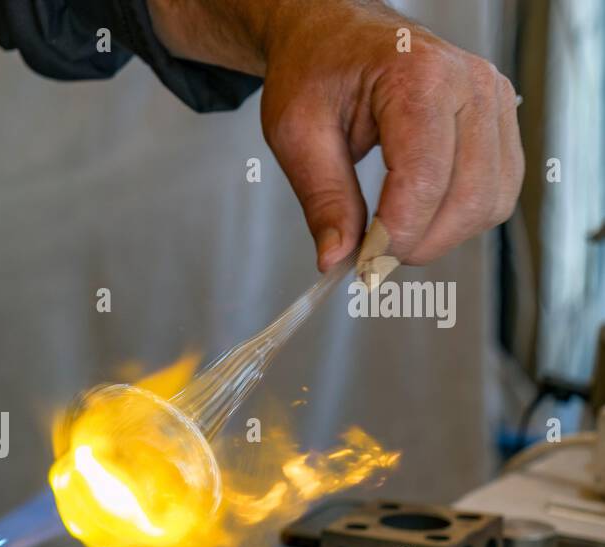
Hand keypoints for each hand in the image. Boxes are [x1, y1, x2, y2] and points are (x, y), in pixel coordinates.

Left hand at [150, 0, 523, 269]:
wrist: (336, 32)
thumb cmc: (316, 69)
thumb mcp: (296, 132)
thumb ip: (322, 198)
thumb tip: (337, 258)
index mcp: (419, 77)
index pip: (425, 177)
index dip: (396, 233)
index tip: (361, 263)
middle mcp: (471, 85)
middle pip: (469, 197)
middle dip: (419, 242)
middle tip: (370, 257)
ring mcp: (494, 102)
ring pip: (490, 202)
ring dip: (441, 236)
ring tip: (390, 234)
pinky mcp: (500, 122)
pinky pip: (496, 192)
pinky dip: (458, 219)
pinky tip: (418, 216)